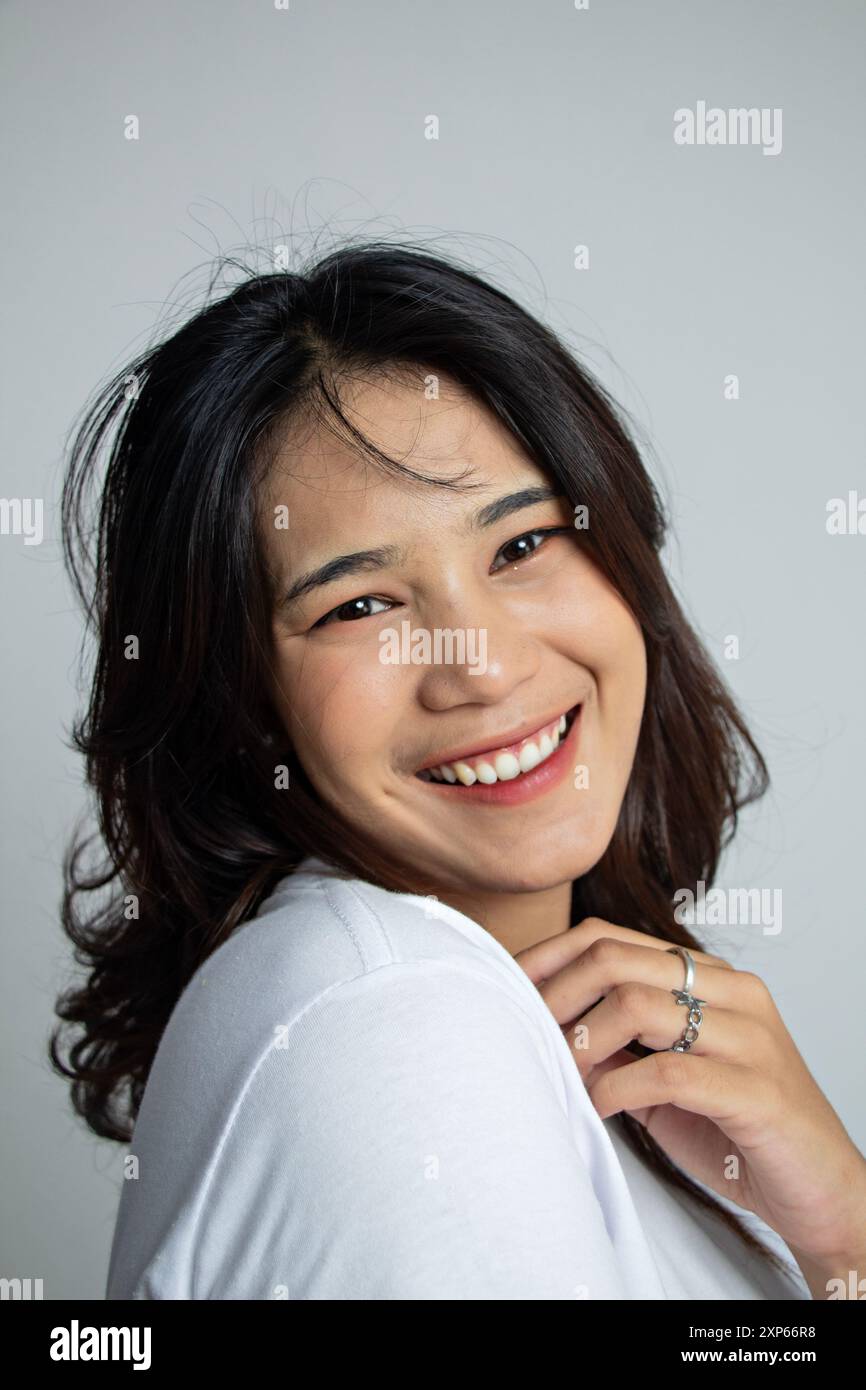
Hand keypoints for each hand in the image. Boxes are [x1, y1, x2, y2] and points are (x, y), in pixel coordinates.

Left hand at [515, 916, 865, 1293]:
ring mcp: (751, 1035)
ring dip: (581, 1044)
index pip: (607, 938)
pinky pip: (667, 1072)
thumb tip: (540, 1023)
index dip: (546, 961)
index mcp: (708, 975)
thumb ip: (615, 1042)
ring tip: (563, 1078)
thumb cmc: (733, 1128)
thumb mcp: (661, 1074)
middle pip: (614, 960)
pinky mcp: (758, 1089)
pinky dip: (616, 1089)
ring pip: (637, 1005)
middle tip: (525, 1040)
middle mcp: (733, 990)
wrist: (820, 1190)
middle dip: (554, 999)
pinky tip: (600, 1109)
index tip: (501, 994)